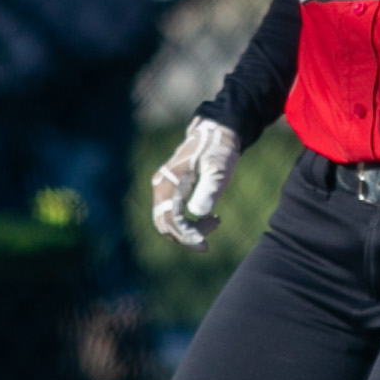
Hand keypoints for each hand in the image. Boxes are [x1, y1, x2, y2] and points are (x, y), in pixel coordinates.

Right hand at [150, 116, 242, 249]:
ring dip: (189, 231)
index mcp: (170, 180)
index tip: (205, 245)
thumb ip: (209, 189)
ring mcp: (162, 188)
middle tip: (216, 226)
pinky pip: (171, 215)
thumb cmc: (218, 150)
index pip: (170, 218)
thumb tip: (198, 213)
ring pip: (166, 222)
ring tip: (216, 221)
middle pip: (164, 224)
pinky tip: (209, 217)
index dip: (186, 235)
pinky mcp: (168, 191)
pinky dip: (188, 224)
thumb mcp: (219, 168)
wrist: (214, 134)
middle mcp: (161, 185)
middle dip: (188, 236)